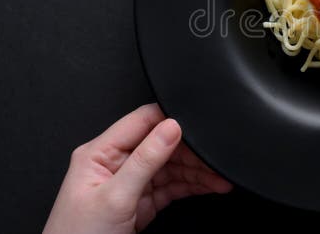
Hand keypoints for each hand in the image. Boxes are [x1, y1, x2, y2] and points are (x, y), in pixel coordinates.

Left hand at [43, 103, 231, 233]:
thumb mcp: (115, 196)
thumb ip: (145, 160)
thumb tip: (171, 127)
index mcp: (99, 152)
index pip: (141, 121)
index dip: (170, 118)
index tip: (197, 126)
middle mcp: (114, 163)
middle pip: (160, 144)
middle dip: (190, 150)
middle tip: (214, 159)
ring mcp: (129, 183)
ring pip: (170, 166)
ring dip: (196, 170)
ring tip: (219, 176)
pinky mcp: (140, 201)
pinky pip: (171, 186)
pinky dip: (191, 186)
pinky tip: (208, 185)